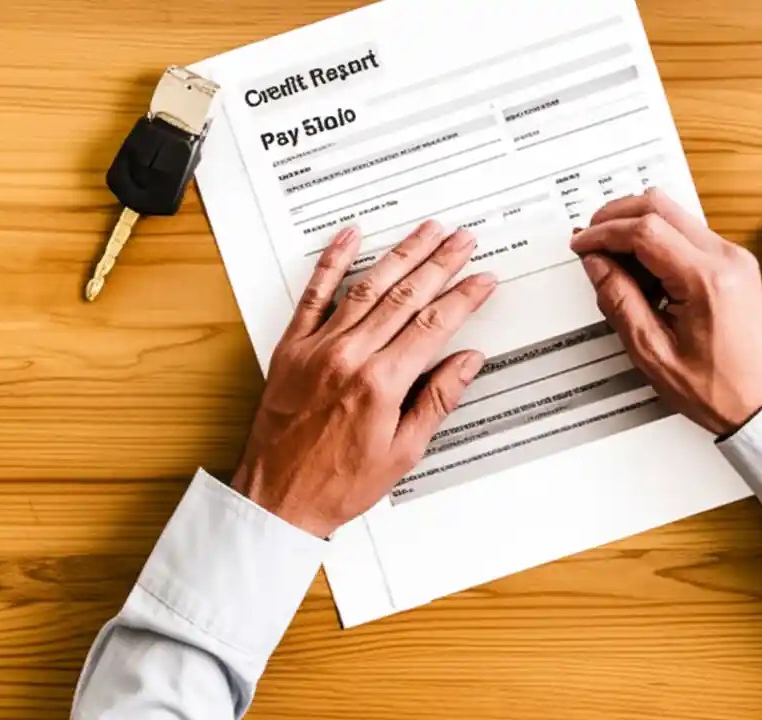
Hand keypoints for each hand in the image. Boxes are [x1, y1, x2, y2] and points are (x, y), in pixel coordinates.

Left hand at [232, 221, 495, 536]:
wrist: (279, 498)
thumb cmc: (338, 483)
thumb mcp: (403, 451)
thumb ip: (437, 399)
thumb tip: (467, 361)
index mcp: (380, 384)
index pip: (433, 325)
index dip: (463, 297)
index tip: (482, 280)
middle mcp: (349, 357)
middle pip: (405, 296)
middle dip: (439, 263)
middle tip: (462, 240)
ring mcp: (318, 348)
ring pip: (367, 287)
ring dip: (400, 254)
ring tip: (425, 231)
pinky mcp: (292, 347)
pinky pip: (314, 294)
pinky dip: (332, 261)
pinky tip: (349, 237)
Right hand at [571, 189, 761, 435]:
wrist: (760, 401)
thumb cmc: (718, 389)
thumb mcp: (653, 352)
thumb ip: (619, 301)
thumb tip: (597, 264)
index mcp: (707, 280)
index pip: (645, 230)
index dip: (605, 232)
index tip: (583, 244)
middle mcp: (727, 258)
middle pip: (661, 206)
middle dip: (617, 216)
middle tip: (591, 238)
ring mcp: (734, 257)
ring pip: (674, 215)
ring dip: (638, 228)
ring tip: (616, 264)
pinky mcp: (734, 263)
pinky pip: (687, 234)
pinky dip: (658, 242)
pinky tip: (643, 272)